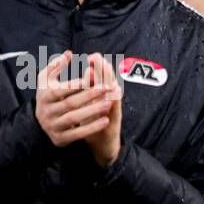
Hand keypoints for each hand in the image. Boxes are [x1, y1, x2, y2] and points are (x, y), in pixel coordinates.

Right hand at [35, 50, 113, 147]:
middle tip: (108, 88)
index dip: (79, 83)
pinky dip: (92, 127)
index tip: (96, 76)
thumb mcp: (46, 80)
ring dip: (93, 110)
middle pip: (70, 103)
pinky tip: (106, 121)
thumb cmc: (48, 97)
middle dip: (90, 95)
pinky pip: (77, 133)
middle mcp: (46, 111)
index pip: (63, 88)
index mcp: (44, 95)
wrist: (39, 124)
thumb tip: (69, 53)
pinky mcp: (59, 138)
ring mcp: (52, 125)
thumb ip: (56, 66)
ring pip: (74, 118)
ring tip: (109, 104)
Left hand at [82, 52, 122, 168]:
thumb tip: (86, 72)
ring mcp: (114, 113)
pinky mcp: (115, 124)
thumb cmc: (95, 125)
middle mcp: (111, 103)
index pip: (102, 79)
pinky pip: (116, 110)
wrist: (103, 146)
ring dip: (110, 82)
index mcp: (103, 97)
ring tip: (105, 68)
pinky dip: (115, 101)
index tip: (93, 56)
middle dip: (104, 70)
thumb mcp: (90, 106)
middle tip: (98, 57)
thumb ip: (88, 91)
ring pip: (114, 94)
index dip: (99, 68)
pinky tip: (113, 93)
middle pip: (109, 82)